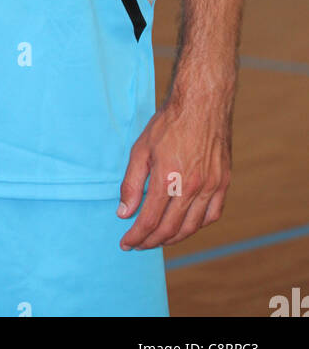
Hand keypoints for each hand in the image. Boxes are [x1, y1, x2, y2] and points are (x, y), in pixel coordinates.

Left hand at [116, 94, 231, 249]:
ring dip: (173, 238)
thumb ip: (131, 183)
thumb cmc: (168, 124)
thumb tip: (124, 213)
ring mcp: (210, 186)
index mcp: (168, 178)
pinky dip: (198, 226)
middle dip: (151, 241)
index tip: (126, 243)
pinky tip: (186, 225)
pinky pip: (212, 215)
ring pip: (192, 227)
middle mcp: (191, 186)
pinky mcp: (223, 182)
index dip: (136, 235)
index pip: (149, 220)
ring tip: (159, 239)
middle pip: (169, 228)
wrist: (201, 104)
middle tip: (139, 244)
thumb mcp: (141, 149)